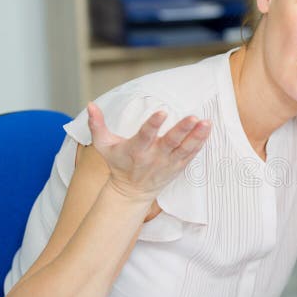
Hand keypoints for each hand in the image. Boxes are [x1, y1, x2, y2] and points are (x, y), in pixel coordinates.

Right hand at [86, 103, 211, 200]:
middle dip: (182, 130)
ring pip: (185, 149)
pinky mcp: (178, 167)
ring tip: (206, 123)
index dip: (153, 125)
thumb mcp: (103, 146)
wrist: (131, 192)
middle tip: (194, 118)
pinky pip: (191, 155)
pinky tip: (207, 130)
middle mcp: (154, 158)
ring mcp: (168, 163)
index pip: (145, 136)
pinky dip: (200, 143)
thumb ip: (96, 125)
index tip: (162, 112)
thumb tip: (90, 104)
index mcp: (136, 150)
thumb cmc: (118, 165)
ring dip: (197, 136)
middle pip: (170, 143)